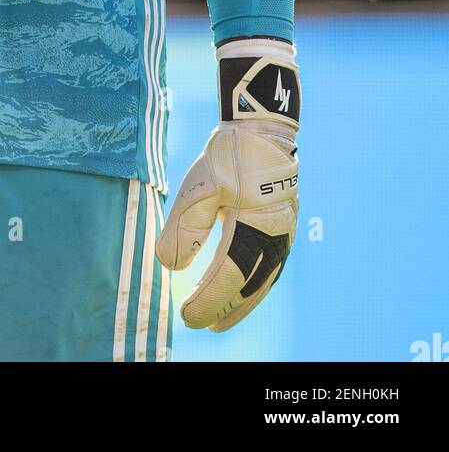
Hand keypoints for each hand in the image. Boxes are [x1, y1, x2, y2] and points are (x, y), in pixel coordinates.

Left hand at [156, 41, 299, 330]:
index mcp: (255, 225)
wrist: (263, 128)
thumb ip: (184, 229)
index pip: (228, 274)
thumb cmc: (229, 156)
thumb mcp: (199, 188)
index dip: (207, 299)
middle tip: (204, 326)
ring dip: (243, 300)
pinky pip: (271, 264)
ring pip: (264, 278)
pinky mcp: (283, 225)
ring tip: (223, 318)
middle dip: (225, 307)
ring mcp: (284, 231)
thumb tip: (169, 267)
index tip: (186, 315)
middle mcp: (275, 234)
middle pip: (250, 283)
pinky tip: (243, 289)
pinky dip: (256, 282)